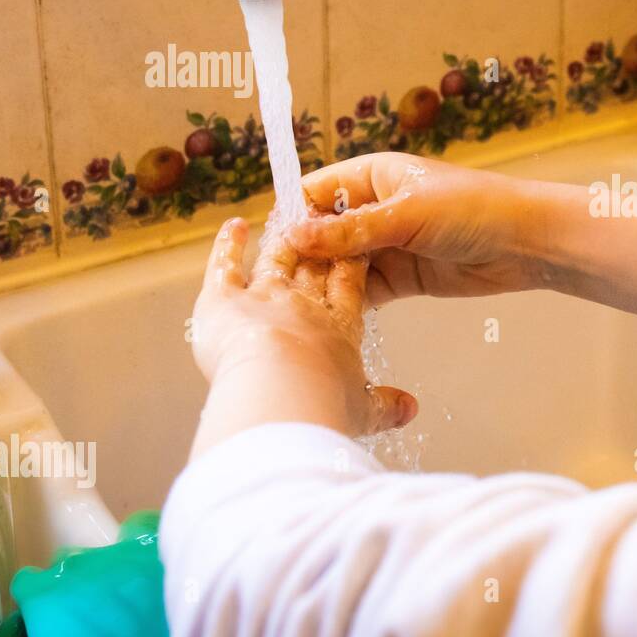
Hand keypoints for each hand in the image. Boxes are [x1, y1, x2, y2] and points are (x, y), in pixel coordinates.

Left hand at [189, 217, 416, 456]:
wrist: (282, 394)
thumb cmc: (322, 403)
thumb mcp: (363, 412)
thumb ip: (385, 407)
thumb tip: (411, 410)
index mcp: (339, 328)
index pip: (350, 287)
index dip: (353, 266)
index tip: (357, 249)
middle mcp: (304, 304)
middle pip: (316, 266)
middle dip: (322, 246)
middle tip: (324, 228)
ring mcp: (265, 295)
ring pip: (277, 259)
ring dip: (283, 241)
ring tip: (287, 224)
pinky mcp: (225, 297)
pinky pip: (226, 263)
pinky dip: (228, 243)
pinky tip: (233, 226)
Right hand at [285, 153, 567, 302]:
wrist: (527, 243)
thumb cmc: (473, 210)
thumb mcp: (406, 216)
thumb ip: (351, 230)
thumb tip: (295, 236)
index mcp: (372, 176)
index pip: (315, 193)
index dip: (291, 218)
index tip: (269, 248)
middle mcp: (374, 209)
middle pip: (323, 233)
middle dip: (303, 258)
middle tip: (275, 288)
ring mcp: (388, 245)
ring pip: (341, 265)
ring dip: (324, 283)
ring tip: (296, 308)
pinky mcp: (403, 277)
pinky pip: (365, 290)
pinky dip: (349, 302)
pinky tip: (329, 319)